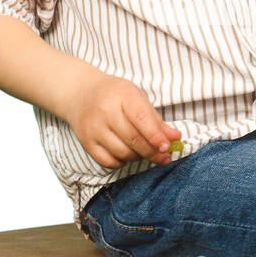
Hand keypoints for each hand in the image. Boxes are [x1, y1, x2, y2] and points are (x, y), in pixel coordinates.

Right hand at [65, 71, 182, 169]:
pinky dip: (122, 163)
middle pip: (133, 140)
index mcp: (123, 95)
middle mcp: (106, 112)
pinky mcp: (86, 142)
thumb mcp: (137, 98)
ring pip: (122, 153)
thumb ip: (156, 119)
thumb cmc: (115, 95)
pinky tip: (127, 155)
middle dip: (153, 152)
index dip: (156, 136)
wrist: (80, 94)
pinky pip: (108, 162)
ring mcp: (94, 128)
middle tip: (164, 157)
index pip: (142, 119)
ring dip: (139, 157)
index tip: (168, 147)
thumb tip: (174, 138)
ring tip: (145, 152)